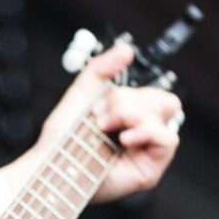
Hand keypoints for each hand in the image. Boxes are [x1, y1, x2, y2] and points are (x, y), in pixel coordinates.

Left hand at [0, 42, 182, 204]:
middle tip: (99, 115)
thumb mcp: (82, 94)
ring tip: (103, 127)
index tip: (99, 102)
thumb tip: (126, 49)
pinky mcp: (150, 169)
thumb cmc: (62, 138)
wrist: (50, 164)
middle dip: (127, 100)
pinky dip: (145, 131)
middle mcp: (142, 134)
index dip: (130, 92)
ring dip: (130, 114)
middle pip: (163, 100)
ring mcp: (147, 152)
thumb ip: (102, 68)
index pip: (153, 93)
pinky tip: (123, 138)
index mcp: (131, 116)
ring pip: (164, 115)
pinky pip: (168, 139)